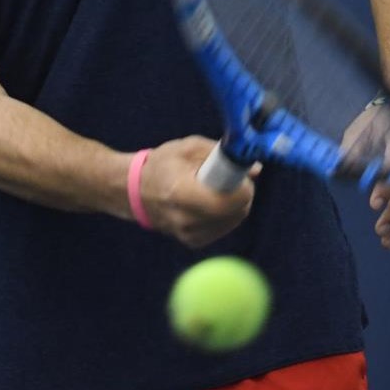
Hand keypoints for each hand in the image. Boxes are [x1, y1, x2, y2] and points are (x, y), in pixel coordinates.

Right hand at [140, 136, 260, 248]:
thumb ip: (221, 155)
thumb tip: (255, 169)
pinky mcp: (192, 242)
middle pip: (235, 212)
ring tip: (218, 188)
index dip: (242, 187)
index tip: (239, 175)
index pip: (228, 202)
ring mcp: (188, 234)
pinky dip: (225, 214)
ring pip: (233, 220)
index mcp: (182, 192)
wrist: (134, 191)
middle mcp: (185, 219)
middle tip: (232, 179)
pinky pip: (223, 227)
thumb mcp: (188, 148)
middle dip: (242, 193)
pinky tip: (211, 202)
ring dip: (235, 204)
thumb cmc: (162, 164)